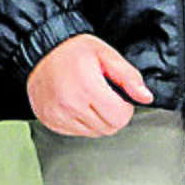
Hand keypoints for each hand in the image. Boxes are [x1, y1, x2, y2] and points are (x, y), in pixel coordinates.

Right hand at [27, 34, 152, 136]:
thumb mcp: (104, 53)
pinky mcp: (50, 121)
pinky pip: (77, 133)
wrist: (40, 51)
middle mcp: (70, 104)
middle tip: (101, 94)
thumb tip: (145, 96)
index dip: (124, 106)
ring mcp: (58, 115)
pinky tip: (76, 104)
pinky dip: (81, 122)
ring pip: (94, 133)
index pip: (120, 118)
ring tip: (87, 98)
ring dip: (97, 119)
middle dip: (111, 114)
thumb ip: (128, 75)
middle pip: (109, 128)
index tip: (115, 94)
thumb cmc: (72, 50)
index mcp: (87, 86)